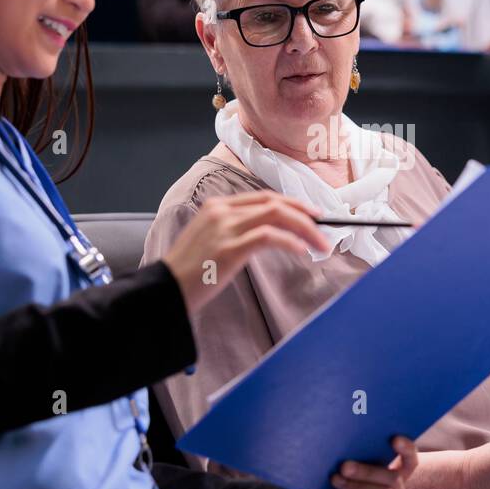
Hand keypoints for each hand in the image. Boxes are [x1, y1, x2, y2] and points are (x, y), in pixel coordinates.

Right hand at [161, 190, 329, 312]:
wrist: (165, 291)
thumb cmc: (188, 273)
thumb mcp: (209, 241)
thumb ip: (234, 230)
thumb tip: (269, 234)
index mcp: (217, 207)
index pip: (263, 197)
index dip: (292, 203)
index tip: (311, 214)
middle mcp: (221, 211)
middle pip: (274, 202)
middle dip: (304, 213)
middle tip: (324, 226)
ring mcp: (225, 228)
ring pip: (276, 215)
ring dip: (305, 228)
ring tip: (321, 244)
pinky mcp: (229, 248)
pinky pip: (269, 236)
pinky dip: (290, 241)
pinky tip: (302, 251)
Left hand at [296, 437, 418, 488]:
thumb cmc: (327, 488)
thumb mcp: (344, 468)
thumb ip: (357, 456)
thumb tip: (358, 436)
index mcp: (390, 478)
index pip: (409, 462)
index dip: (407, 449)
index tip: (393, 438)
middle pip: (394, 479)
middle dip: (368, 470)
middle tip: (343, 466)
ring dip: (359, 486)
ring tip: (336, 481)